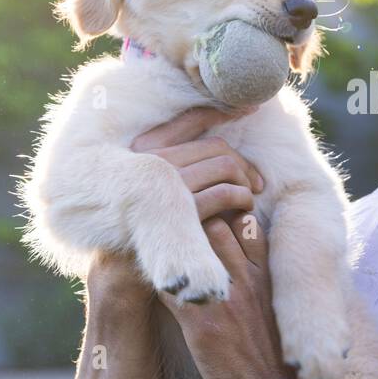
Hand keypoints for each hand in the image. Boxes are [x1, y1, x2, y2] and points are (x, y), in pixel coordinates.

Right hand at [84, 106, 263, 317]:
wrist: (121, 269)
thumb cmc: (145, 223)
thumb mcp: (154, 185)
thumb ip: (178, 158)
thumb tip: (218, 121)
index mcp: (143, 149)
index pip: (190, 120)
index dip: (225, 112)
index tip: (252, 109)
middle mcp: (151, 161)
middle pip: (216, 148)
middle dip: (243, 163)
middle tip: (257, 183)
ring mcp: (166, 185)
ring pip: (224, 167)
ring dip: (245, 183)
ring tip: (249, 198)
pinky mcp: (181, 211)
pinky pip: (224, 194)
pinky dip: (241, 200)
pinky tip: (243, 211)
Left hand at [170, 211, 294, 378]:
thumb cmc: (278, 347)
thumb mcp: (280, 302)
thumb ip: (264, 274)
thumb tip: (246, 250)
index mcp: (268, 273)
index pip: (245, 221)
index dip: (226, 213)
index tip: (209, 216)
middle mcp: (247, 278)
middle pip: (216, 223)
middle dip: (196, 219)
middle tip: (177, 226)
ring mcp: (223, 298)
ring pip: (191, 245)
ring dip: (176, 244)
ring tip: (163, 250)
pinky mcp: (200, 322)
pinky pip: (170, 286)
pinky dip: (160, 279)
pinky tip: (154, 281)